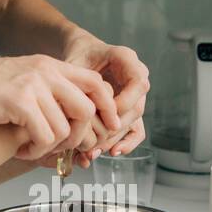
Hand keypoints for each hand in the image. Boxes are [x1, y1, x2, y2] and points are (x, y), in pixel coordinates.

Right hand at [0, 54, 120, 160]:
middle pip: (88, 109)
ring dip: (51, 148)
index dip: (106, 108)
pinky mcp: (20, 102)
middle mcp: (46, 72)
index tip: (104, 129)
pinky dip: (35, 151)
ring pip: (66, 129)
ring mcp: (33, 85)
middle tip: (63, 150)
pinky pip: (45, 137)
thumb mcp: (20, 82)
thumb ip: (46, 95)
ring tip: (32, 148)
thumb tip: (70, 123)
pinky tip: (21, 150)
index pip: (96, 83)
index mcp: (50, 66)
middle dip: (81, 136)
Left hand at [62, 33, 149, 156]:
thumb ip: (77, 82)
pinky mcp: (129, 110)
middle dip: (116, 127)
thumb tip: (76, 111)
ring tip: (93, 151)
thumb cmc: (76, 57)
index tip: (105, 116)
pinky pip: (136, 130)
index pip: (138, 84)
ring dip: (115, 139)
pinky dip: (127, 143)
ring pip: (134, 122)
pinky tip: (113, 153)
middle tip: (95, 141)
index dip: (124, 103)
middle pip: (137, 108)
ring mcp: (135, 96)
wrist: (79, 58)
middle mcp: (136, 77)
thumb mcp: (73, 64)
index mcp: (127, 59)